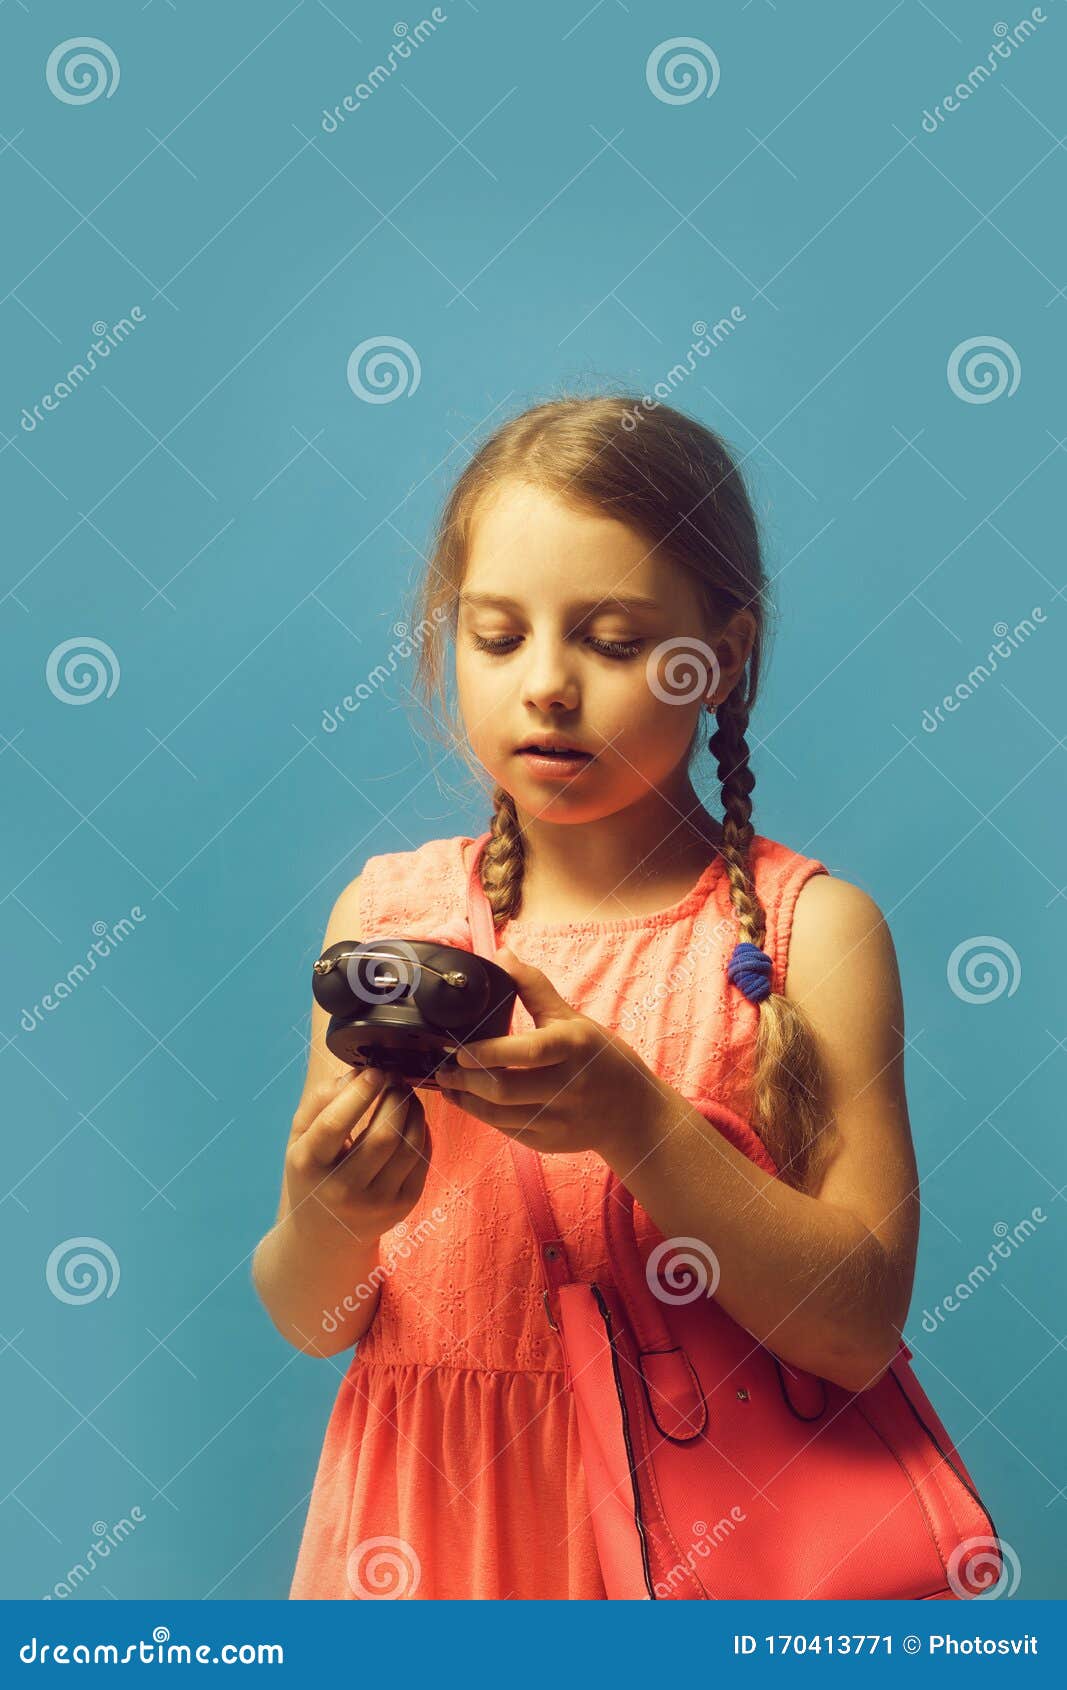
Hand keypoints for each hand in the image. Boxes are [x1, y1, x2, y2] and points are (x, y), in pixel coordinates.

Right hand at [284, 1068, 431, 1240]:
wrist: (325, 1238)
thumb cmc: (312, 1175)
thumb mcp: (299, 1139)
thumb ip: (320, 1101)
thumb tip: (357, 1075)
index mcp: (308, 1167)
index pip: (334, 1124)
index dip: (359, 1093)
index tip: (374, 1071)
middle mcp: (342, 1190)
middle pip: (383, 1135)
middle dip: (395, 1097)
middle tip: (395, 1077)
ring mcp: (376, 1203)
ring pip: (409, 1146)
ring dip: (414, 1110)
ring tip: (405, 1094)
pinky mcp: (403, 1207)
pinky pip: (422, 1159)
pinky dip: (422, 1131)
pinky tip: (412, 1119)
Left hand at [437, 946, 665, 1156]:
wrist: (633, 1113)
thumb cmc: (600, 1058)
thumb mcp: (574, 1019)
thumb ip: (535, 988)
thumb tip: (502, 955)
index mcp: (574, 1047)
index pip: (529, 1051)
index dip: (490, 1052)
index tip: (461, 1048)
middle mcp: (568, 1085)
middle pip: (505, 1089)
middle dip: (466, 1080)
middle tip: (445, 1067)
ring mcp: (558, 1118)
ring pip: (499, 1115)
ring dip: (466, 1100)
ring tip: (449, 1083)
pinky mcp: (549, 1141)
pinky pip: (506, 1130)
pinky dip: (482, 1115)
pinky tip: (468, 1101)